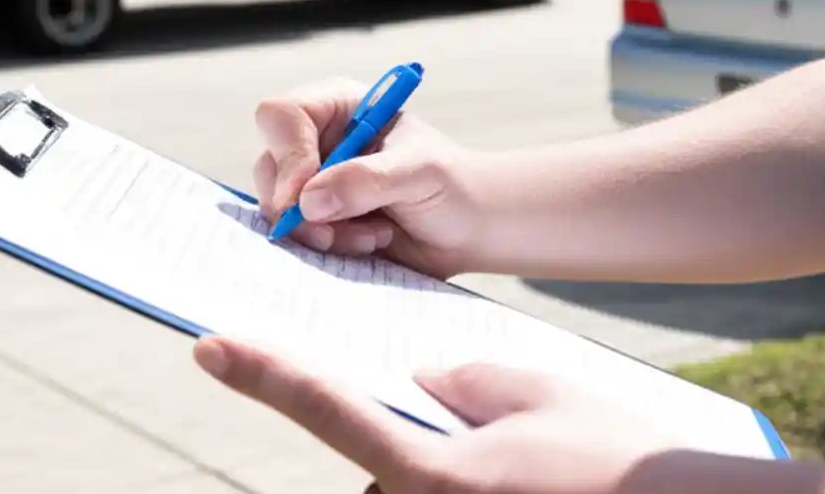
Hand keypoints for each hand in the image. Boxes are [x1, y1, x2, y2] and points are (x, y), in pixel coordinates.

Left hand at [193, 336, 685, 493]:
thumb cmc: (612, 461)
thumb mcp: (538, 395)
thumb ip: (466, 382)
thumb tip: (426, 381)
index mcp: (432, 474)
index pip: (330, 410)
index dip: (267, 375)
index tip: (212, 346)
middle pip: (379, 451)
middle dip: (403, 421)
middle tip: (476, 409)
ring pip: (416, 475)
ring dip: (449, 455)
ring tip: (525, 448)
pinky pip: (442, 489)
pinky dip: (469, 472)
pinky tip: (522, 467)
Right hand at [254, 78, 481, 278]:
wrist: (468, 228)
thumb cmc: (451, 186)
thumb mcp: (418, 174)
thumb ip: (366, 181)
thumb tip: (308, 200)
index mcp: (340, 108)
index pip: (282, 115)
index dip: (287, 155)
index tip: (303, 196)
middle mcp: (317, 140)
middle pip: (269, 166)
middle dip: (298, 208)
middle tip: (333, 233)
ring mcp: (312, 182)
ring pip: (277, 208)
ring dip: (319, 232)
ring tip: (372, 235)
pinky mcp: (317, 220)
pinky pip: (295, 237)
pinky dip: (326, 248)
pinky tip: (369, 243)